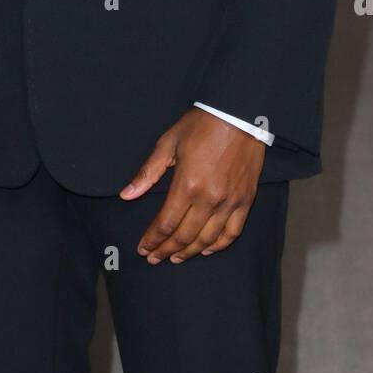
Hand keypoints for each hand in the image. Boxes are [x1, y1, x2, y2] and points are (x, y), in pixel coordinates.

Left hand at [120, 108, 266, 263]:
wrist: (238, 114)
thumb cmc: (201, 125)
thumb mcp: (168, 143)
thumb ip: (148, 172)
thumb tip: (126, 194)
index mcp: (187, 185)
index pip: (165, 224)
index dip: (152, 240)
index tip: (143, 248)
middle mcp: (209, 199)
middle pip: (184, 236)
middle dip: (166, 250)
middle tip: (155, 258)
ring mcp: (229, 202)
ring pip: (207, 239)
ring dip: (189, 252)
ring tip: (175, 257)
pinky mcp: (245, 200)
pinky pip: (232, 232)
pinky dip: (218, 245)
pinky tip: (206, 250)